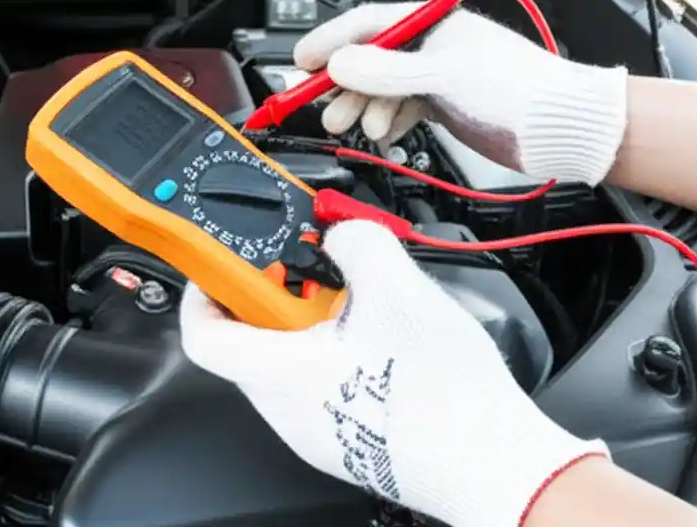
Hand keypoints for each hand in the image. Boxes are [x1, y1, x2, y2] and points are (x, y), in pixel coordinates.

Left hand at [180, 220, 607, 526]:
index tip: (226, 263)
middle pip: (248, 341)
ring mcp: (313, 432)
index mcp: (278, 372)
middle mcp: (284, 410)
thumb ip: (355, 241)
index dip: (204, 288)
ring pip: (287, 363)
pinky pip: (319, 388)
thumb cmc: (444, 395)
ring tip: (359, 308)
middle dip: (276, 295)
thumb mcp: (397, 287)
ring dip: (311, 325)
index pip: (202, 332)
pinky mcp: (346, 442)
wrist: (494, 464)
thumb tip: (341, 232)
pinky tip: (381, 344)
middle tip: (314, 273)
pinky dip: (335, 356)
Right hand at [294, 3, 628, 184]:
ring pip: (381, 89)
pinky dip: (387, 122)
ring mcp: (435, 76)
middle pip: (368, 60)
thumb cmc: (520, 90)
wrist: (560, 128)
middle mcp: (430, 46)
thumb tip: (340, 63)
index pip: (366, 25)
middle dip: (343, 85)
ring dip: (364, 108)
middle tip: (323, 105)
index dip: (330, 43)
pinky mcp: (442, 104)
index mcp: (432, 24)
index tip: (301, 63)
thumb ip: (388, 72)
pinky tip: (384, 134)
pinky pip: (399, 110)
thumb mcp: (444, 76)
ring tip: (356, 126)